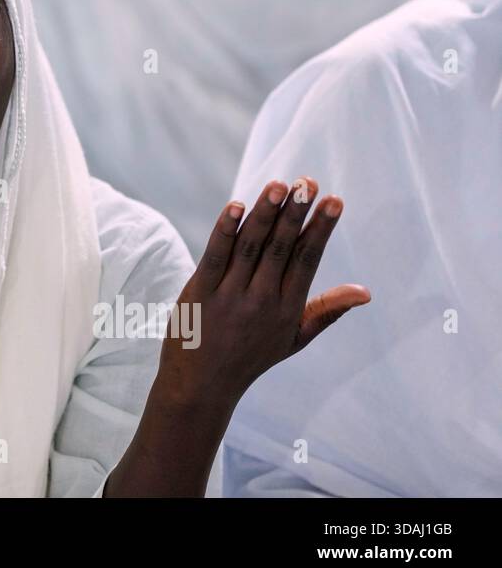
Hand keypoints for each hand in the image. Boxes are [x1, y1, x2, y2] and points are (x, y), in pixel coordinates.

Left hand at [154, 178, 370, 412]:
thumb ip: (328, 310)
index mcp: (288, 308)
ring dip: (265, 214)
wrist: (201, 385)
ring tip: (279, 186)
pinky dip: (225, 231)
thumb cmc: (251, 356)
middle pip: (281, 249)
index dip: (321, 228)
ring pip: (251, 248)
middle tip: (308, 182)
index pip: (308, 260)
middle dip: (296, 214)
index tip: (334, 200)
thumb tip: (366, 292)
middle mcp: (262, 301)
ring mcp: (230, 296)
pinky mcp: (200, 292)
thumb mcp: (295, 338)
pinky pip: (215, 256)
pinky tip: (235, 206)